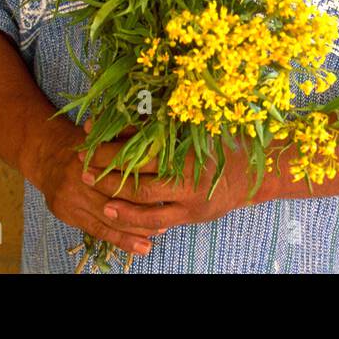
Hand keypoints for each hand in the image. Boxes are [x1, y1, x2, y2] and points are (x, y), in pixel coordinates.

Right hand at [29, 120, 161, 256]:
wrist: (46, 155)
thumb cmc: (83, 145)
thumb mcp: (102, 137)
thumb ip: (124, 139)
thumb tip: (153, 142)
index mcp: (92, 156)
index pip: (124, 175)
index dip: (146, 186)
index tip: (166, 194)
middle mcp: (80, 178)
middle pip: (118, 200)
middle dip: (144, 212)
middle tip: (166, 219)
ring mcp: (71, 198)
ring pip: (110, 220)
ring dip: (135, 230)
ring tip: (156, 235)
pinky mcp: (67, 213)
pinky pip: (97, 231)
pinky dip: (120, 240)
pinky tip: (139, 246)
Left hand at [80, 120, 258, 231]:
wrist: (256, 173)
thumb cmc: (223, 142)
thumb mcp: (193, 128)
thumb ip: (160, 127)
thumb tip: (122, 118)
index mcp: (185, 147)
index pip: (139, 146)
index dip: (111, 142)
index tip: (89, 135)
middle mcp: (187, 175)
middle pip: (136, 173)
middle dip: (106, 168)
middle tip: (82, 163)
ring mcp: (189, 199)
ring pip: (144, 201)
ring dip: (114, 196)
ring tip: (92, 189)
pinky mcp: (192, 216)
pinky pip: (157, 220)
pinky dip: (134, 218)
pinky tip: (114, 212)